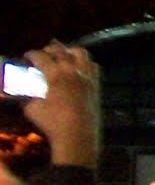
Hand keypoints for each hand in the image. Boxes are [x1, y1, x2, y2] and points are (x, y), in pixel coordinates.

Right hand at [22, 42, 100, 166]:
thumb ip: (28, 96)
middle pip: (61, 50)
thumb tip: (27, 93)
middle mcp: (73, 71)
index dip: (32, 54)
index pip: (41, 57)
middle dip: (50, 48)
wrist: (78, 136)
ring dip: (70, 51)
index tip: (27, 56)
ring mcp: (87, 77)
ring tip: (63, 56)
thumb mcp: (32, 109)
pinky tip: (78, 68)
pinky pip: (93, 67)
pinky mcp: (96, 85)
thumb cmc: (53, 123)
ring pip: (81, 53)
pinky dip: (85, 63)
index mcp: (56, 75)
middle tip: (43, 53)